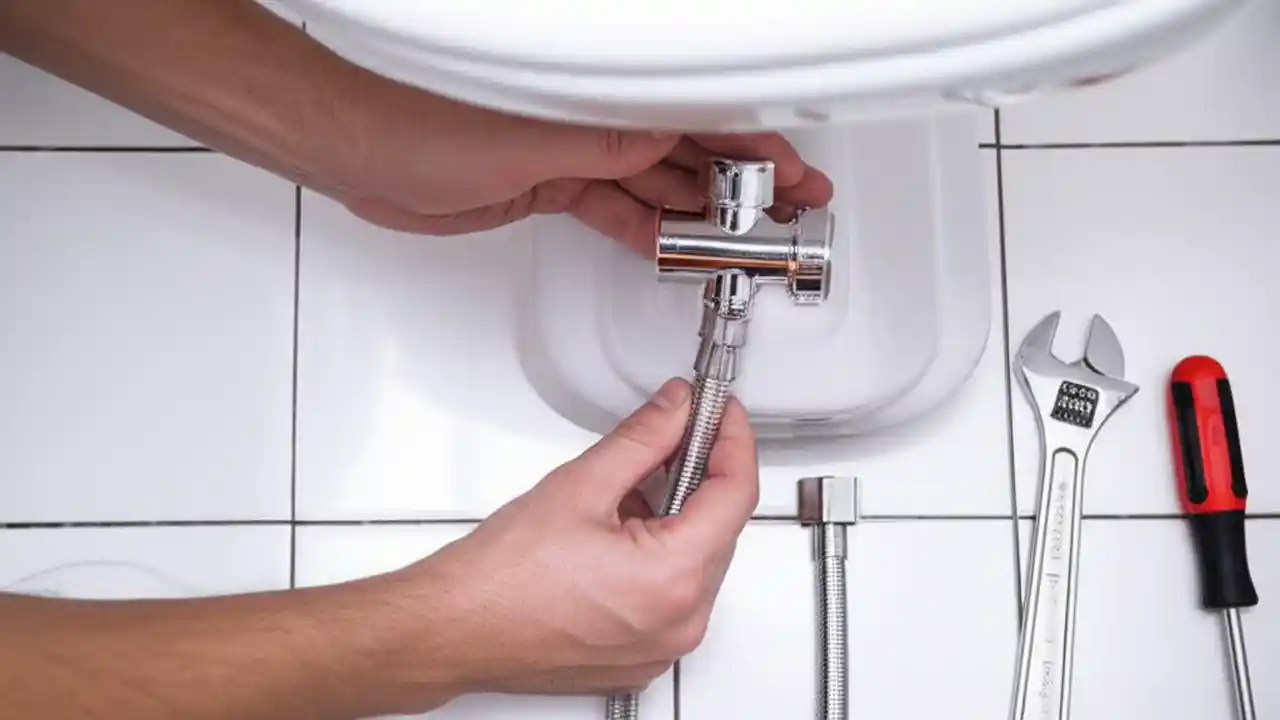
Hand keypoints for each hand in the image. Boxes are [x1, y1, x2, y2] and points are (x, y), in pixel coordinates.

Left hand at [336, 76, 833, 253]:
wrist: (355, 146)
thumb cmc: (416, 118)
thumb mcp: (528, 138)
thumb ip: (603, 146)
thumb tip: (666, 146)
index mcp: (594, 95)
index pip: (692, 119)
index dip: (749, 147)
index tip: (792, 174)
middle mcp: (588, 121)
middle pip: (685, 154)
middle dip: (741, 184)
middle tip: (790, 210)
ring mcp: (569, 154)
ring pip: (654, 186)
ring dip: (701, 213)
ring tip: (748, 237)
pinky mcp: (546, 185)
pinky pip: (614, 209)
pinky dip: (648, 229)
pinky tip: (680, 244)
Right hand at [401, 378, 757, 700]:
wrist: (456, 630)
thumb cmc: (501, 579)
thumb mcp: (580, 485)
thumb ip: (644, 438)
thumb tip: (677, 409)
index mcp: (672, 579)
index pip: (736, 494)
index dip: (734, 441)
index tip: (723, 413)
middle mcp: (680, 622)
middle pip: (721, 528)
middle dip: (702, 475)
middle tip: (675, 435)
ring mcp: (663, 646)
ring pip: (698, 561)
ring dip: (678, 517)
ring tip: (628, 491)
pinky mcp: (644, 656)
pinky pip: (675, 595)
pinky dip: (661, 557)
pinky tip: (622, 533)